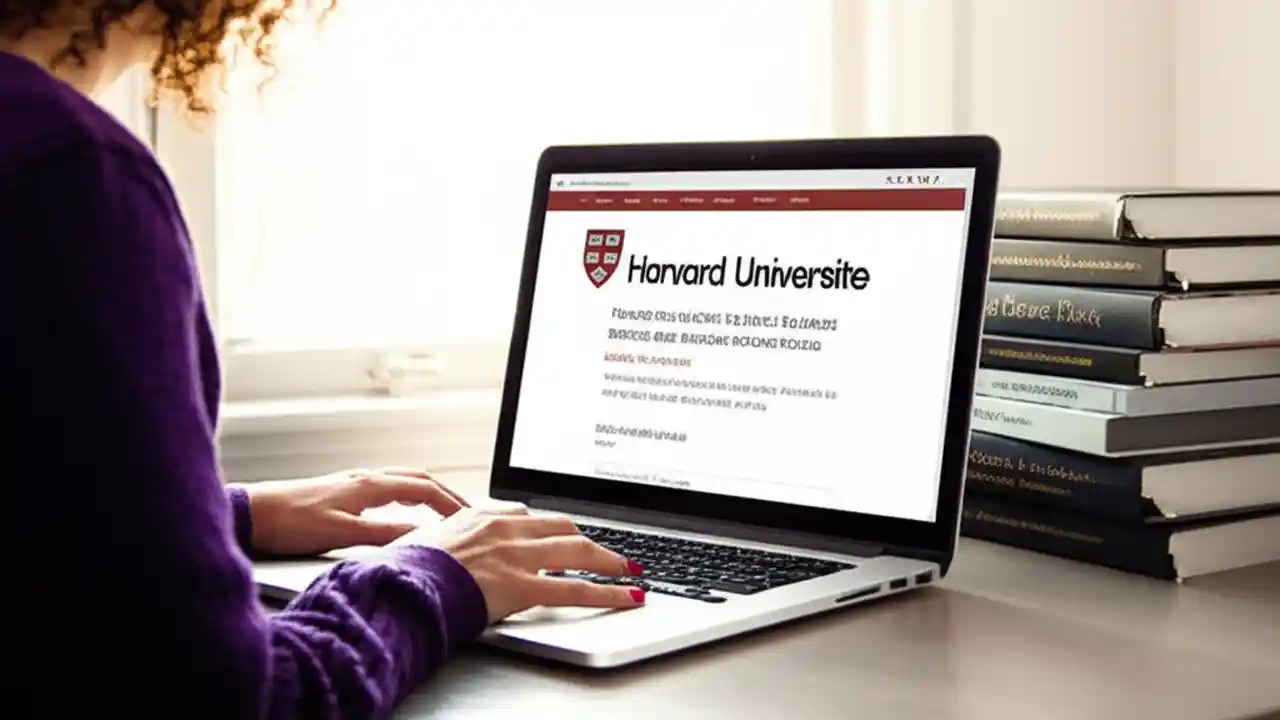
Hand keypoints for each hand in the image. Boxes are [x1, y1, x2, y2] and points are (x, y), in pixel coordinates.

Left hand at [240, 467, 468, 555]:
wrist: (253, 514)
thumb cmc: (291, 522)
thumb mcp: (343, 533)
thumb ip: (384, 534)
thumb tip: (423, 535)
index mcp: (370, 485)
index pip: (424, 488)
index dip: (451, 503)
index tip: (470, 518)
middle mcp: (365, 477)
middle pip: (418, 478)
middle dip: (446, 494)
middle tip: (466, 512)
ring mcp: (354, 482)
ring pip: (403, 480)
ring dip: (428, 492)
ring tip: (443, 510)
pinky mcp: (343, 491)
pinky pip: (388, 486)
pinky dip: (408, 495)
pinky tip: (403, 509)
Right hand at [393, 505, 645, 622]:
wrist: (399, 589)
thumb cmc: (404, 571)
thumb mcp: (425, 543)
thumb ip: (448, 540)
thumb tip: (444, 546)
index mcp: (481, 515)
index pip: (528, 514)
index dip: (551, 528)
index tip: (563, 534)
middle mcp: (504, 528)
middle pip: (561, 526)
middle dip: (589, 539)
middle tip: (609, 551)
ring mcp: (516, 555)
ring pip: (578, 550)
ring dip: (610, 561)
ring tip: (630, 570)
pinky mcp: (522, 585)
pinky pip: (575, 588)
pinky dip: (607, 592)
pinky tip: (627, 596)